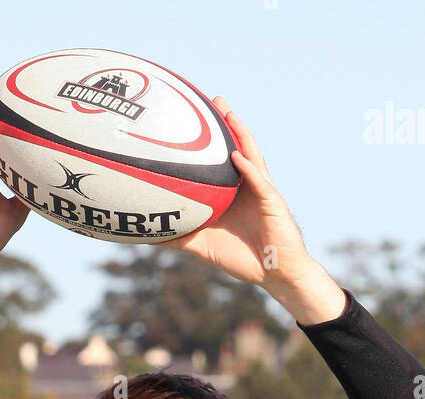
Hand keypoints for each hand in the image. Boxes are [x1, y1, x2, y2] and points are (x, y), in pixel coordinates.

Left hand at [172, 98, 316, 296]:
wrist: (275, 274)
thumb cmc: (243, 258)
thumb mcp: (204, 246)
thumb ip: (180, 237)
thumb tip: (149, 235)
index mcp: (234, 192)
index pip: (223, 160)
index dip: (214, 139)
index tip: (194, 118)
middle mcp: (249, 185)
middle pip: (239, 147)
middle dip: (228, 123)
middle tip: (212, 99)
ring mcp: (263, 190)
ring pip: (252, 155)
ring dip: (241, 132)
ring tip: (227, 111)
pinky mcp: (273, 202)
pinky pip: (260, 182)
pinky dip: (249, 168)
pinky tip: (237, 155)